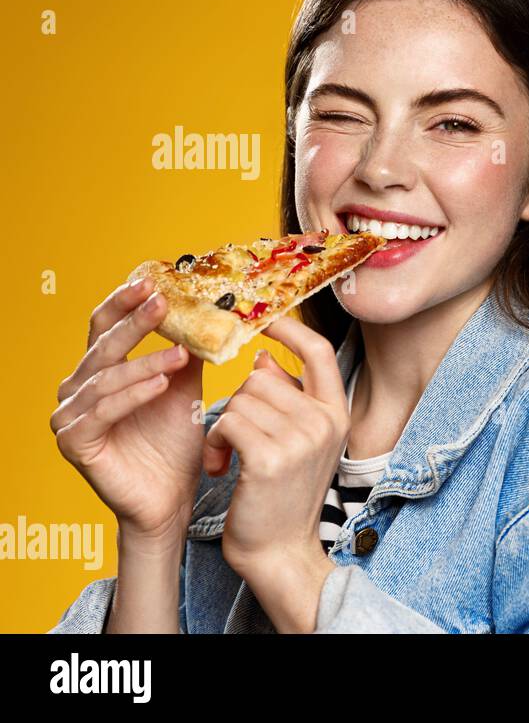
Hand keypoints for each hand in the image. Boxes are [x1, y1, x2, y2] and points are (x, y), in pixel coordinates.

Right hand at [50, 276, 204, 549]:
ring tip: (180, 353)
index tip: (153, 279)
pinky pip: (103, 412)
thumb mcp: (184, 389)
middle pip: (104, 345)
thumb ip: (188, 352)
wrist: (170, 498)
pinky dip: (132, 395)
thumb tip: (209, 309)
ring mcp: (69, 416)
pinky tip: (160, 385)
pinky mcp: (74, 442)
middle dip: (135, 322)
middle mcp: (76, 388)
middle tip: (163, 301)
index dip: (125, 301)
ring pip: (108, 378)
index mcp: (99, 370)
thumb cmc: (173, 443)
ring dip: (146, 362)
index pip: (105, 325)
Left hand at [203, 315, 346, 631]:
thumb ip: (287, 399)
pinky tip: (222, 468)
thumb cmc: (282, 498)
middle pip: (264, 376)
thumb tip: (264, 359)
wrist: (280, 553)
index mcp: (338, 414)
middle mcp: (326, 422)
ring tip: (228, 458)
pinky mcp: (270, 457)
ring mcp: (301, 439)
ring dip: (222, 426)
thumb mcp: (296, 443)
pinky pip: (227, 421)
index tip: (263, 321)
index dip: (289, 329)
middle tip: (234, 438)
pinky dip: (215, 443)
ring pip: (241, 397)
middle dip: (238, 403)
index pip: (319, 351)